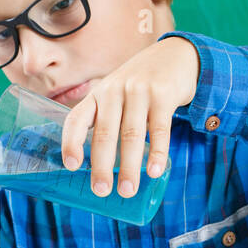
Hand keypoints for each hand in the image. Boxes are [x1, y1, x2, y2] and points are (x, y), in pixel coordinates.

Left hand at [60, 35, 199, 196]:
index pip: (77, 119)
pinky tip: (154, 171)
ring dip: (129, 166)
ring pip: (131, 134)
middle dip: (102, 165)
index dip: (72, 142)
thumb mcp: (115, 95)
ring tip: (127, 190)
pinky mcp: (163, 95)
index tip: (72, 165)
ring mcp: (139, 92)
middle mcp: (114, 91)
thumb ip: (105, 120)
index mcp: (97, 95)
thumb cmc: (138, 86)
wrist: (175, 56)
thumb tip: (99, 166)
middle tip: (101, 191)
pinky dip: (157, 152)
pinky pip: (160, 129)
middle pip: (105, 133)